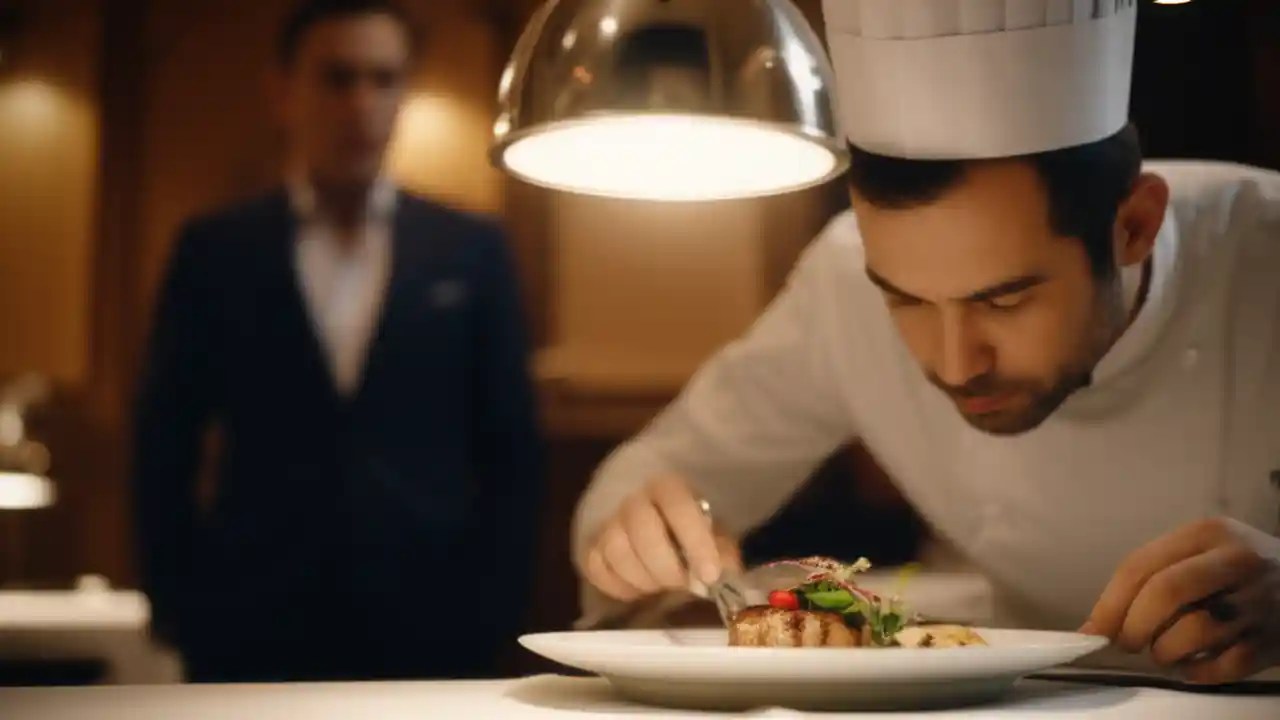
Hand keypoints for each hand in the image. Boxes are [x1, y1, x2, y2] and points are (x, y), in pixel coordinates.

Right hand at [581, 474, 741, 601]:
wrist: (661, 538)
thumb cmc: (692, 538)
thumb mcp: (716, 542)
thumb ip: (722, 556)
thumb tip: (721, 575)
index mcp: (669, 490)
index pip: (677, 504)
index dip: (694, 540)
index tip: (709, 575)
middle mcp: (635, 501)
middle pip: (641, 527)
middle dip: (664, 565)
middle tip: (682, 584)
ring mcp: (610, 524)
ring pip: (614, 549)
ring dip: (641, 578)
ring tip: (660, 586)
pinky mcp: (593, 548)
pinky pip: (595, 567)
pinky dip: (618, 586)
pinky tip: (638, 591)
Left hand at [1083, 517, 1279, 683]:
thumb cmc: (1239, 569)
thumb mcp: (1202, 551)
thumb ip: (1152, 576)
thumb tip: (1096, 624)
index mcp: (1208, 533)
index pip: (1142, 565)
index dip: (1110, 603)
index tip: (1092, 630)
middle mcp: (1236, 562)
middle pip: (1164, 593)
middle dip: (1133, 625)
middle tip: (1126, 643)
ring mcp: (1259, 602)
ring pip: (1192, 632)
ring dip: (1164, 652)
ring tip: (1162, 652)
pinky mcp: (1274, 641)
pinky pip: (1222, 667)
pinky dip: (1195, 672)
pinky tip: (1190, 664)